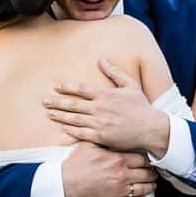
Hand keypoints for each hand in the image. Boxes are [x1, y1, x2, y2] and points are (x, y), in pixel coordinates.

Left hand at [45, 59, 169, 155]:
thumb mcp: (131, 85)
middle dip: (57, 102)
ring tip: (49, 113)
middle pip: (72, 104)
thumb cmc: (141, 106)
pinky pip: (80, 133)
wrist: (150, 128)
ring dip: (59, 115)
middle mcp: (100, 108)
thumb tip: (102, 60)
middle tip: (45, 101)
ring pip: (73, 118)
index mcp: (106, 94)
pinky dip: (69, 130)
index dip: (66, 87)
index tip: (56, 87)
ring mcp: (99, 123)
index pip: (81, 89)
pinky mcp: (100, 136)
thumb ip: (115, 72)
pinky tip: (61, 128)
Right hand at [60, 142, 156, 196]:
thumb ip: (104, 137)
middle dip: (152, 173)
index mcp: (119, 159)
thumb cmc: (76, 163)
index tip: (150, 160)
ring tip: (152, 184)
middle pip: (147, 174)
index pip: (143, 159)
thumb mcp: (90, 145)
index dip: (149, 160)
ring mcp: (119, 190)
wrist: (64, 184)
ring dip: (150, 186)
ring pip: (144, 189)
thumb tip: (112, 129)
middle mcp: (122, 174)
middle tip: (154, 172)